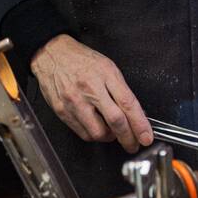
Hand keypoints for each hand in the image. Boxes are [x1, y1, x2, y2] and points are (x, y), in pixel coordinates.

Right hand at [30, 34, 153, 152]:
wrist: (51, 53)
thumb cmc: (81, 59)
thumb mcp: (107, 67)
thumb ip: (121, 90)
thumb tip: (135, 114)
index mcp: (105, 74)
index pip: (128, 104)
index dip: (140, 124)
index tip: (146, 137)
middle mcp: (90, 88)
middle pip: (115, 121)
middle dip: (128, 138)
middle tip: (133, 144)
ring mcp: (74, 101)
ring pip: (98, 132)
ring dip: (109, 137)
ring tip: (111, 132)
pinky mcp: (62, 110)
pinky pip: (83, 132)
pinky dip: (93, 135)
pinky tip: (96, 127)